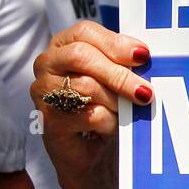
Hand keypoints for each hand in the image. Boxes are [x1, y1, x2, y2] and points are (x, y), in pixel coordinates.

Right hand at [30, 20, 150, 188]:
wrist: (95, 156)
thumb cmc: (107, 109)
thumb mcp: (116, 80)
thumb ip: (123, 62)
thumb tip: (143, 55)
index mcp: (63, 45)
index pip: (84, 31)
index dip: (115, 43)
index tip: (143, 56)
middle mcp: (47, 64)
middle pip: (81, 56)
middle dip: (119, 74)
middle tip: (145, 92)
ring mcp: (43, 93)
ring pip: (85, 86)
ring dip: (115, 101)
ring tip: (126, 112)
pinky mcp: (49, 122)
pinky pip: (88, 115)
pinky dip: (109, 123)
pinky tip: (112, 128)